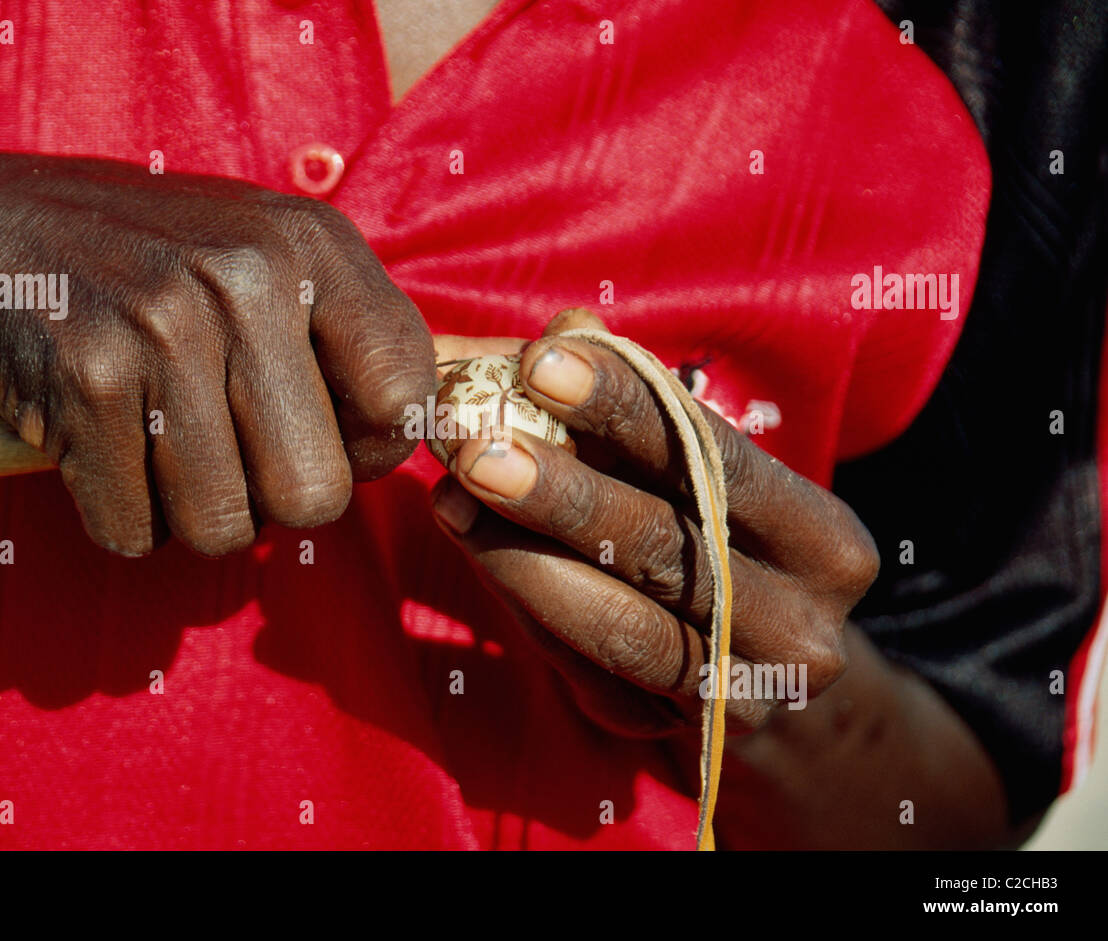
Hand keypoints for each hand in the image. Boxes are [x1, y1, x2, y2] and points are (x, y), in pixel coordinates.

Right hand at [0, 148, 433, 555]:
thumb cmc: (147, 262)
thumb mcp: (263, 254)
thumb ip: (345, 336)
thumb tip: (398, 445)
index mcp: (311, 244)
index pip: (405, 399)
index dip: (370, 449)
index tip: (326, 438)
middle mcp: (248, 280)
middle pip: (317, 493)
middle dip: (274, 501)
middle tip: (230, 454)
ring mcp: (164, 331)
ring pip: (226, 528)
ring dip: (193, 513)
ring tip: (161, 446)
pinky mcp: (85, 385)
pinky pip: (137, 533)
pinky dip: (122, 517)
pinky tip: (103, 452)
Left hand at [430, 310, 878, 734]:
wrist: (772, 690)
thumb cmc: (728, 553)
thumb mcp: (705, 483)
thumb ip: (640, 413)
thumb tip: (564, 327)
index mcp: (824, 540)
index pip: (719, 458)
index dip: (628, 406)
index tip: (543, 361)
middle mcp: (806, 627)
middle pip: (668, 545)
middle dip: (559, 488)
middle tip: (471, 443)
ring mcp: (749, 698)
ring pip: (624, 624)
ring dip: (523, 557)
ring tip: (452, 499)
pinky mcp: (684, 745)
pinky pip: (596, 676)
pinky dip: (532, 614)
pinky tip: (480, 556)